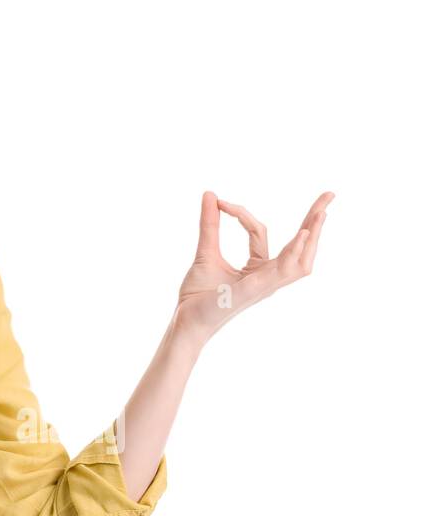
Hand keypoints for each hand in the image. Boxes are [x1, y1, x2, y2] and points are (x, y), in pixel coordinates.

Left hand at [174, 190, 333, 340]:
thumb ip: (210, 225)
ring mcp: (264, 285)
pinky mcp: (254, 290)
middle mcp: (267, 277)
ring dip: (312, 236)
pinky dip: (293, 251)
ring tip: (322, 213)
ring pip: (299, 261)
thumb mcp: (205, 252)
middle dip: (314, 220)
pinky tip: (303, 235)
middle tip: (329, 195)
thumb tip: (211, 195)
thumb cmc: (197, 295)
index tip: (221, 202)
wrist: (185, 320)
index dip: (243, 214)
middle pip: (299, 246)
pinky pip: (281, 270)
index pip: (261, 232)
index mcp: (258, 269)